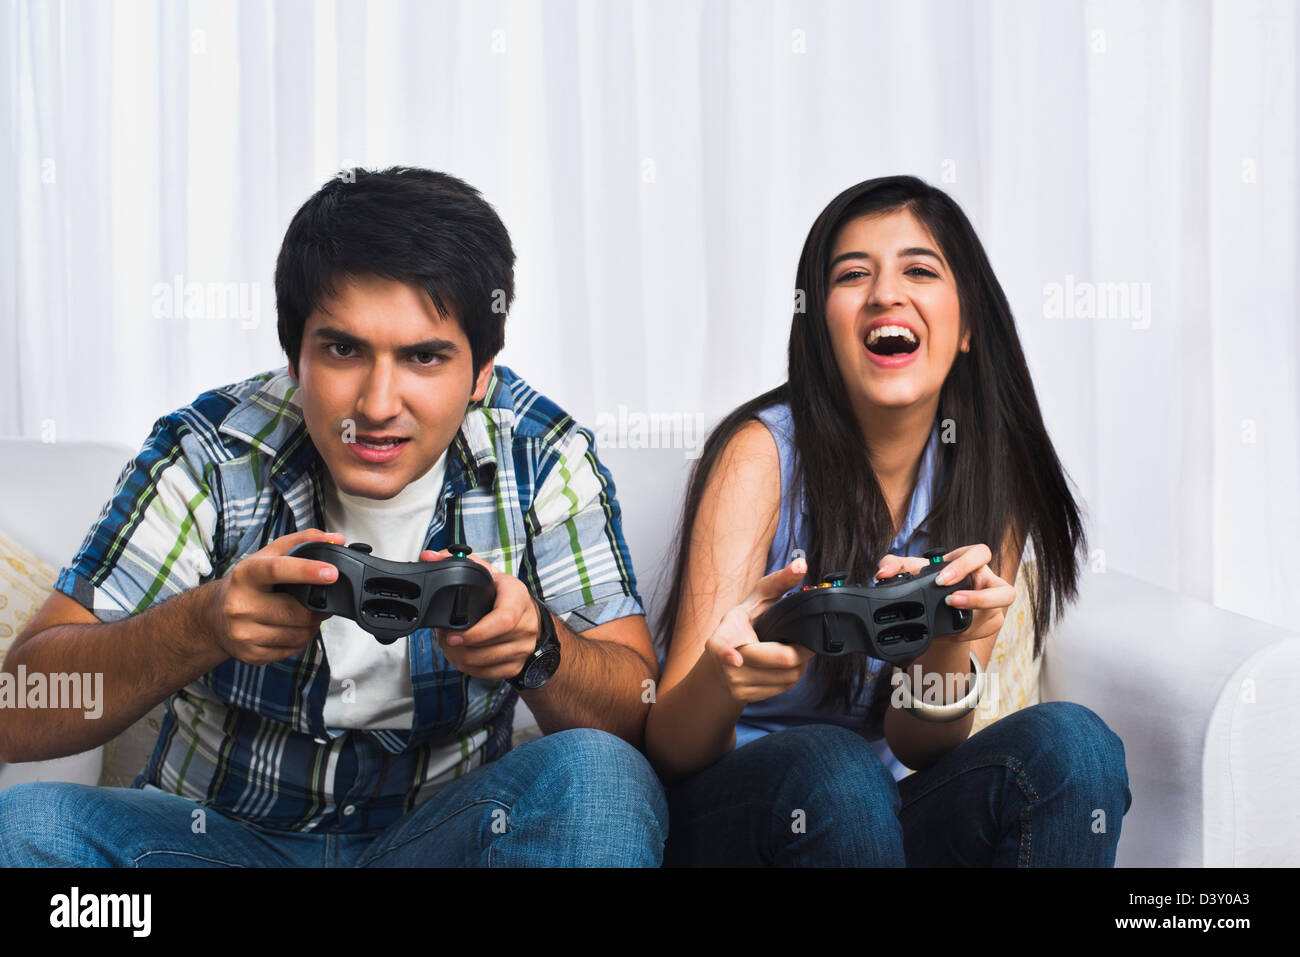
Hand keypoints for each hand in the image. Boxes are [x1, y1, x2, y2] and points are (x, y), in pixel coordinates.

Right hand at [205, 528, 342, 665]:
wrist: (212, 616)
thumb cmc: (246, 584)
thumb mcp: (267, 557)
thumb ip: (301, 542)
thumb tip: (335, 539)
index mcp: (245, 575)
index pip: (277, 570)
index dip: (307, 571)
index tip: (331, 572)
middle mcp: (240, 605)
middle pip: (297, 611)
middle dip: (317, 607)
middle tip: (320, 601)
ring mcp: (243, 633)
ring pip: (299, 633)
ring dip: (312, 625)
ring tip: (303, 614)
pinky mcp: (251, 654)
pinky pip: (292, 649)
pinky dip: (300, 639)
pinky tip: (290, 628)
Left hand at [419, 548, 540, 681]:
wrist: (532, 618)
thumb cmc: (506, 596)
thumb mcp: (488, 574)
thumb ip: (457, 561)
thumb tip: (430, 557)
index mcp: (517, 598)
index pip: (503, 620)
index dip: (476, 632)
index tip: (452, 634)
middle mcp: (525, 625)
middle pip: (487, 646)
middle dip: (457, 646)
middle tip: (444, 638)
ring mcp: (522, 648)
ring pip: (483, 663)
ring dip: (459, 658)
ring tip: (450, 645)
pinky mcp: (516, 665)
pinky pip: (487, 674)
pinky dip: (469, 668)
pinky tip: (463, 656)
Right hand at [703, 557, 815, 703]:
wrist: (724, 659)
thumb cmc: (745, 623)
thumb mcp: (757, 599)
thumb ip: (779, 581)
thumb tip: (801, 565)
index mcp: (721, 637)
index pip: (720, 647)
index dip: (728, 654)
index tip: (735, 658)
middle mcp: (726, 663)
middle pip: (780, 659)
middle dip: (803, 649)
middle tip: (809, 637)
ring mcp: (735, 684)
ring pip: (788, 676)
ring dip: (801, 663)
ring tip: (796, 647)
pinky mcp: (746, 698)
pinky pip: (784, 688)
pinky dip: (793, 674)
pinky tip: (787, 663)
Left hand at [875, 543, 1015, 644]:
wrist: (937, 609)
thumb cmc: (930, 581)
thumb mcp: (912, 571)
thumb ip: (894, 565)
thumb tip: (882, 574)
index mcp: (971, 561)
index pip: (979, 553)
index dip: (963, 565)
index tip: (940, 579)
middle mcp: (987, 581)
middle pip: (1005, 589)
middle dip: (980, 598)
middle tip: (950, 601)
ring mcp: (994, 603)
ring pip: (1000, 612)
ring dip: (978, 616)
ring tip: (954, 619)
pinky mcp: (993, 621)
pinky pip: (989, 628)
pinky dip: (970, 632)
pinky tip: (954, 631)